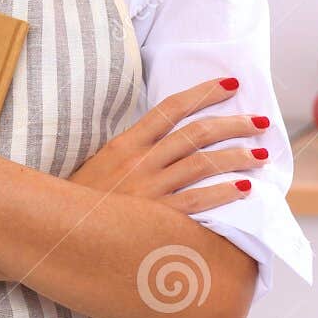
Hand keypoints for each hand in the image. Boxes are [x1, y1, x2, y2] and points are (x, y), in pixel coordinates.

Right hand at [69, 77, 269, 212]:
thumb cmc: (79, 203)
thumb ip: (131, 153)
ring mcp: (148, 190)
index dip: (204, 93)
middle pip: (196, 134)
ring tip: (261, 155)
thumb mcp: (99, 167)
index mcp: (124, 145)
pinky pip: (199, 202)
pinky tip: (245, 188)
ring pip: (203, 164)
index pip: (170, 109)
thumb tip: (164, 141)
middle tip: (259, 121)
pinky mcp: (155, 218)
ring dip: (238, 157)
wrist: (57, 233)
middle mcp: (139, 162)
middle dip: (234, 124)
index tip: (230, 84)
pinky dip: (224, 192)